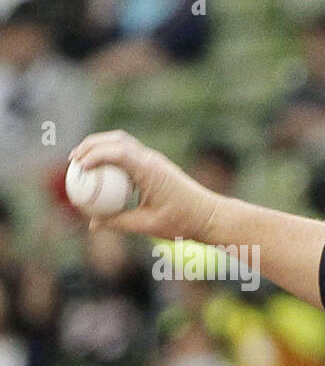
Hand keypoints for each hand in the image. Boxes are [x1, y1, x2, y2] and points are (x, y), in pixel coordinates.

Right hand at [68, 130, 220, 243]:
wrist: (210, 216)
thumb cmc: (183, 222)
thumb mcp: (148, 225)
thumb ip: (118, 223)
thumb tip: (92, 224)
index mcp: (151, 171)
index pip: (119, 152)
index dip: (95, 155)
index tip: (79, 167)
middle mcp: (153, 160)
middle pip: (117, 140)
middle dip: (91, 145)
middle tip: (73, 159)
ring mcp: (155, 160)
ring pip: (123, 142)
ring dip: (101, 147)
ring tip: (82, 160)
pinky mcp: (156, 165)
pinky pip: (130, 153)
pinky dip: (113, 156)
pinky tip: (102, 170)